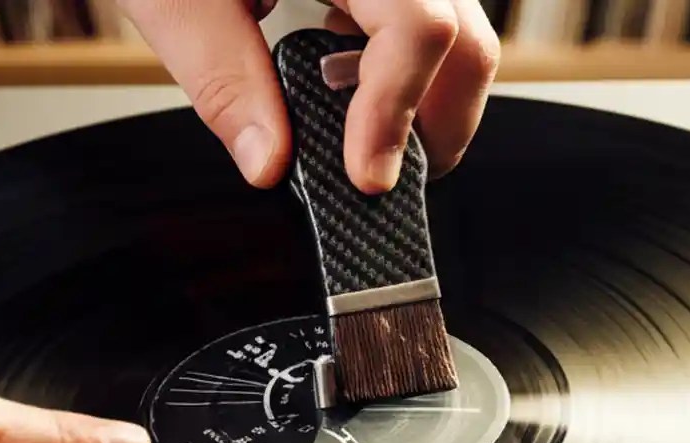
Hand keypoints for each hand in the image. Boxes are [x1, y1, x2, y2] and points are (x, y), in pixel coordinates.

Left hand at [118, 0, 500, 192]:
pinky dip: (410, 69)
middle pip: (466, 40)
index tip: (365, 175)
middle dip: (435, 123)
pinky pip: (433, 20)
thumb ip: (223, 79)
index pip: (419, 28)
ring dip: (427, 102)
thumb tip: (269, 160)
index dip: (398, 111)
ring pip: (463, 36)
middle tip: (377, 173)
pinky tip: (350, 76)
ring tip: (361, 132)